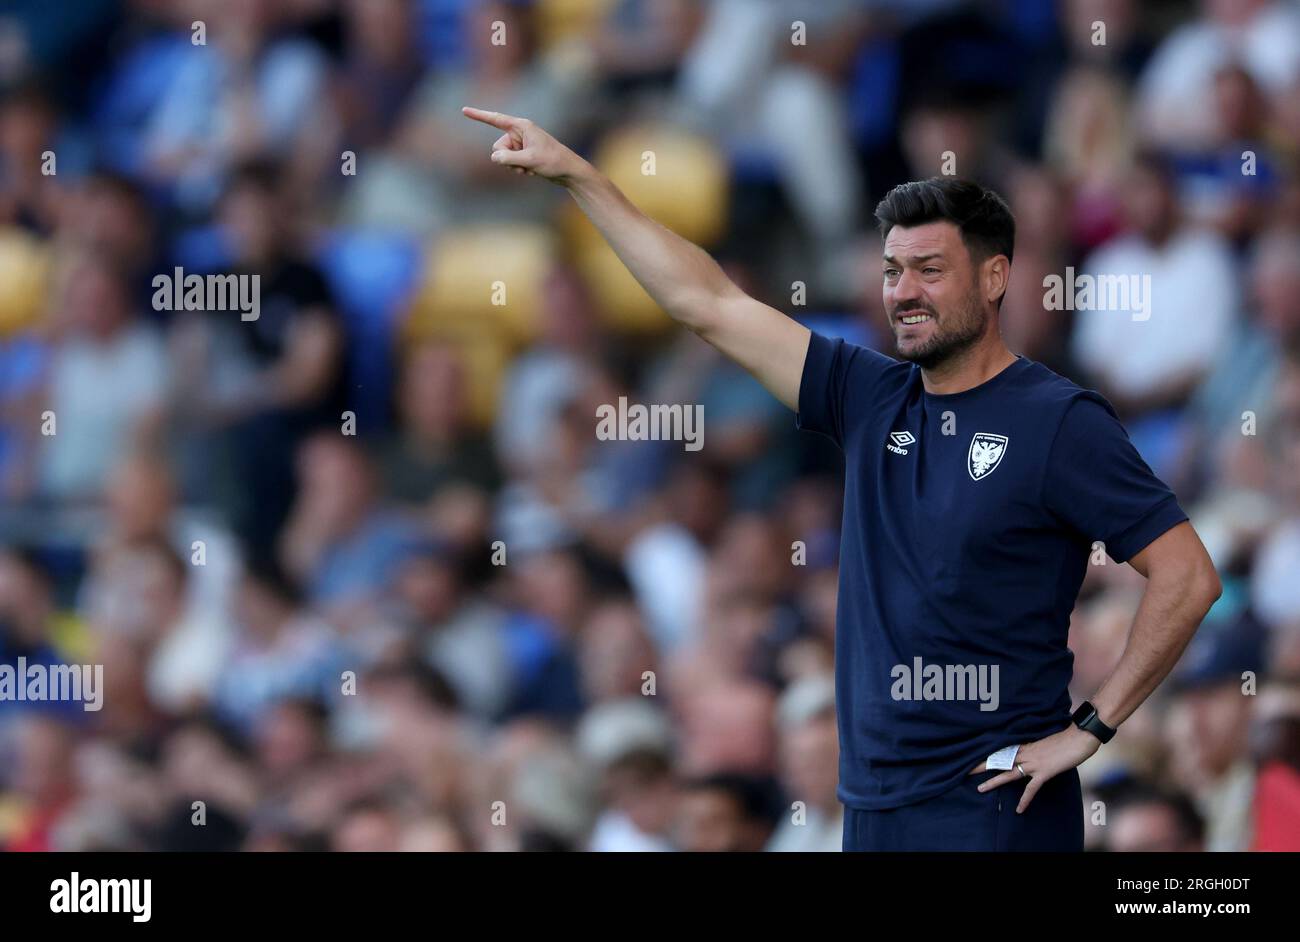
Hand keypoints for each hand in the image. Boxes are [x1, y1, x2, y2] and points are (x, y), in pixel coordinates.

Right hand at [461, 107, 587, 184]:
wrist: (568, 171)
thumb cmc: (553, 161)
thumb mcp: (529, 161)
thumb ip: (509, 158)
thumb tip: (494, 157)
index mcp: (522, 126)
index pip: (495, 119)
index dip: (479, 115)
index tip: (464, 110)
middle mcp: (520, 133)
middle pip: (497, 146)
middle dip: (506, 158)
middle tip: (524, 164)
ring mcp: (521, 144)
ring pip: (503, 157)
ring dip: (513, 166)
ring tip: (530, 168)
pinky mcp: (523, 154)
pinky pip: (510, 162)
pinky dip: (518, 169)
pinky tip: (532, 171)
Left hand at [968, 725, 1099, 812]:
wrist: (1079, 736)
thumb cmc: (1066, 737)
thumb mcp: (1046, 741)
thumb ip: (1036, 748)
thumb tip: (1032, 752)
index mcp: (1026, 745)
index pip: (1002, 749)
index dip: (989, 754)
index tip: (973, 755)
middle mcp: (1026, 753)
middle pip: (1000, 760)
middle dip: (982, 765)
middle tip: (965, 769)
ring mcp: (1034, 763)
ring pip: (1009, 773)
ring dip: (994, 781)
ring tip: (980, 789)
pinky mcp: (1044, 772)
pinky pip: (1031, 788)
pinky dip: (1025, 799)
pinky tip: (1018, 809)